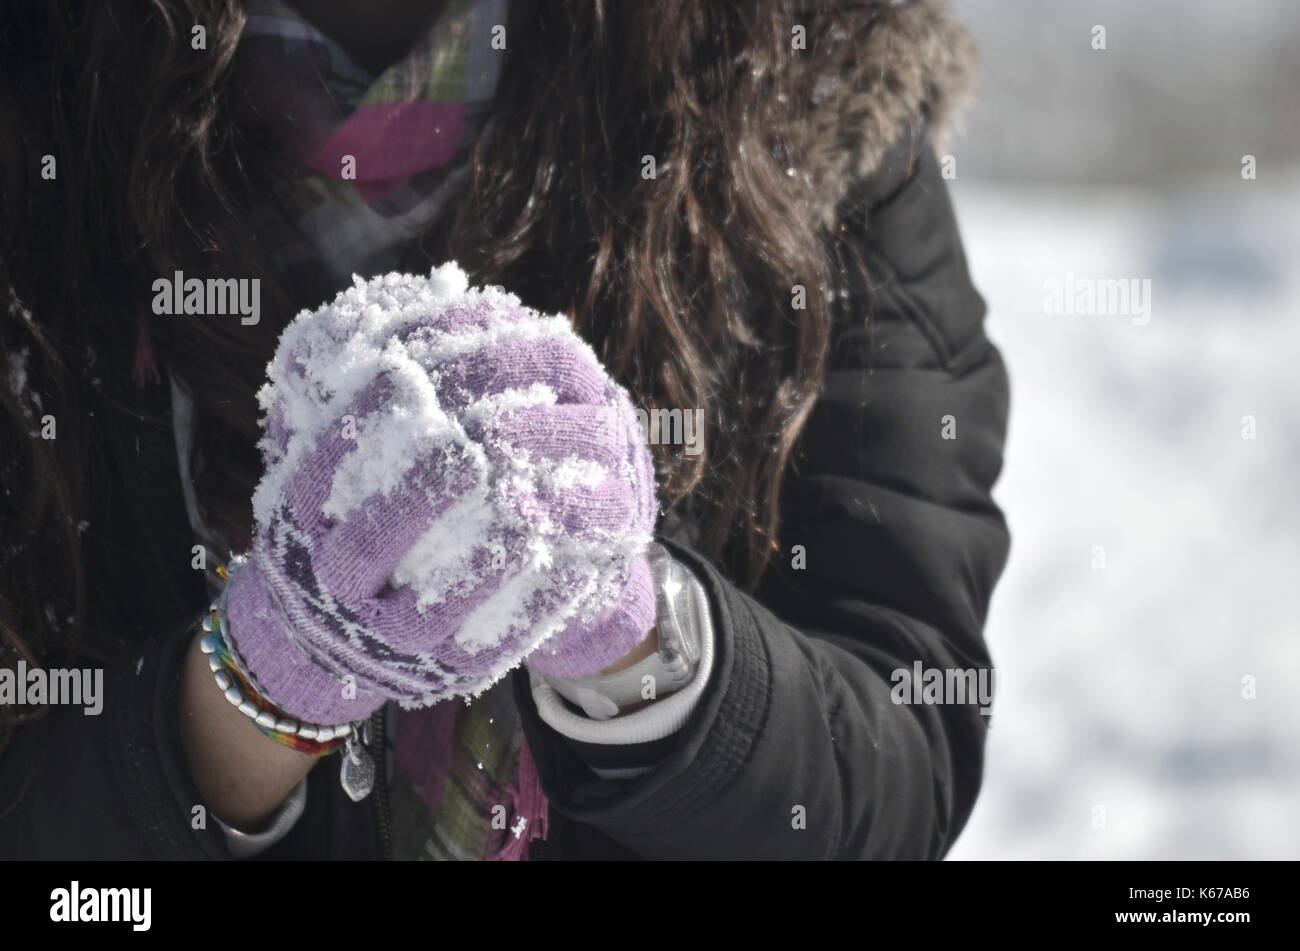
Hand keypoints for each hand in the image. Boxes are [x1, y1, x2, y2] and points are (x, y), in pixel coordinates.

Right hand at [225, 265, 657, 723]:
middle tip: (472, 444)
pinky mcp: (445, 673)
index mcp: (297, 530)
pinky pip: (493, 644)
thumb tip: (358, 328)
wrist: (330, 640)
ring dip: (488, 551)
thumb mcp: (318, 472)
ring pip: (433, 604)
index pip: (317, 473)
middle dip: (420, 491)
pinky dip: (536, 605)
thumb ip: (336, 412)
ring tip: (536, 504)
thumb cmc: (337, 525)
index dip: (358, 422)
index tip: (402, 373)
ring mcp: (387, 642)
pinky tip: (576, 563)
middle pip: (368, 541)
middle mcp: (332, 589)